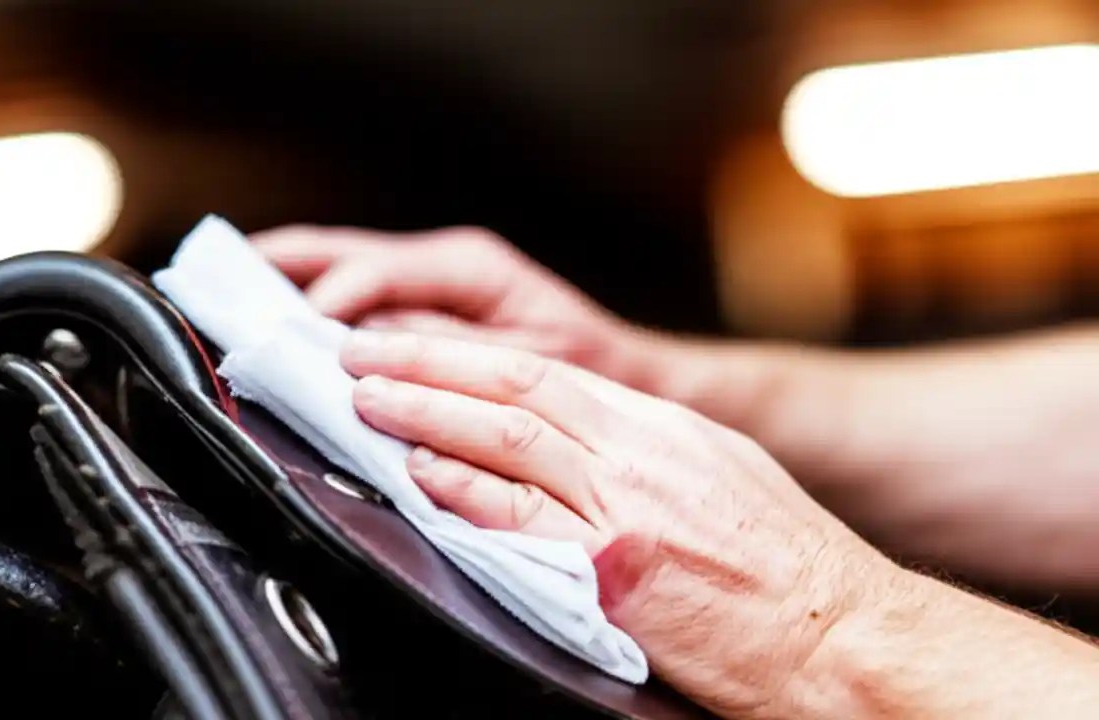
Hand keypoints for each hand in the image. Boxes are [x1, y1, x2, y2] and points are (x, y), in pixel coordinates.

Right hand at [251, 224, 634, 375]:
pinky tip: (276, 319)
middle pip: (341, 251)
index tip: (293, 334)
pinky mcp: (423, 303)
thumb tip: (366, 352)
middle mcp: (441, 262)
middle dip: (278, 265)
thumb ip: (441, 354)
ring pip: (339, 265)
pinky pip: (355, 294)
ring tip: (226, 292)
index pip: (377, 273)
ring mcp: (429, 279)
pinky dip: (310, 301)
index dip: (330, 301)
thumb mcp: (519, 364)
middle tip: (215, 281)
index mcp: (467, 265)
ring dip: (285, 279)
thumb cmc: (580, 369)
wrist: (619, 375)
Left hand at [337, 329, 899, 719]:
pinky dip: (465, 490)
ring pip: (506, 436)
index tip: (414, 345)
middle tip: (361, 353)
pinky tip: (422, 475)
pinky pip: (522, 518)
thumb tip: (573, 437)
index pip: (545, 371)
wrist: (840, 633)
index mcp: (660, 427)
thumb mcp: (719, 474)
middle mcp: (638, 452)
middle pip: (514, 385)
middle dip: (427, 363)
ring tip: (367, 401)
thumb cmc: (788, 564)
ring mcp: (624, 506)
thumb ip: (644, 449)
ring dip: (425, 413)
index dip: (467, 354)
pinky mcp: (615, 569)